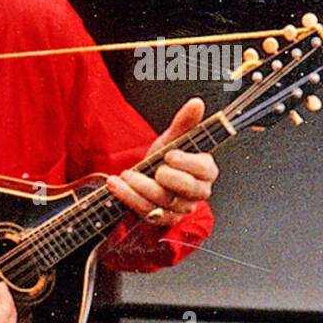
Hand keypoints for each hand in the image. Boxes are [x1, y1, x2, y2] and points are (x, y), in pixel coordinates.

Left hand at [106, 97, 218, 227]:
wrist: (146, 180)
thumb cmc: (164, 160)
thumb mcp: (173, 139)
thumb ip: (184, 123)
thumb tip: (196, 103)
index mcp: (205, 171)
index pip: (205, 169)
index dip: (188, 163)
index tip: (170, 155)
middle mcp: (197, 192)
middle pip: (188, 189)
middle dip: (168, 177)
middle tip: (154, 168)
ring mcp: (180, 207)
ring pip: (164, 200)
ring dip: (141, 186)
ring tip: (126, 174)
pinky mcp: (162, 219)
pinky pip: (146, 211)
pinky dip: (128, 197)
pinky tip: (116, 184)